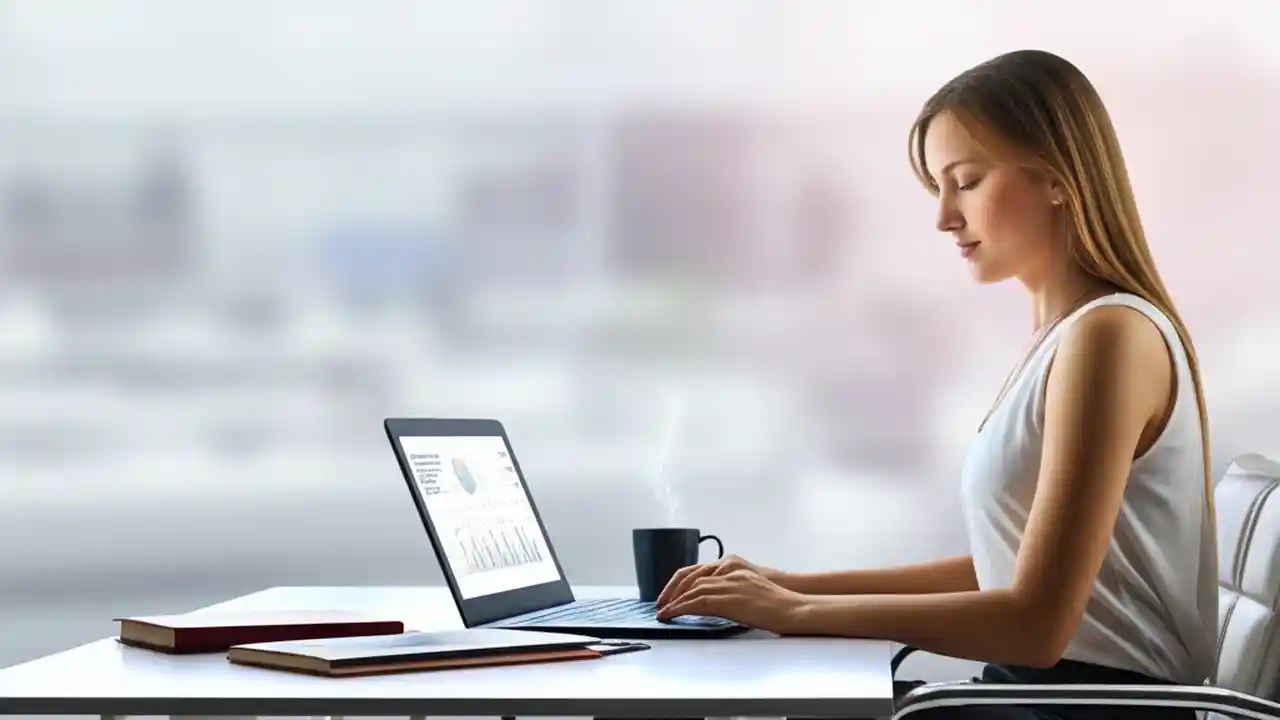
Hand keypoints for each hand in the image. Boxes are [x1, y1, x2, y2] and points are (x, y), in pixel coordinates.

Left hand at [655, 565, 804, 633]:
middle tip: (661, 604)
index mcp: (732, 565)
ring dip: (674, 601)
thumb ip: (731, 588)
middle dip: (672, 592)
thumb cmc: (775, 600)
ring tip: (663, 612)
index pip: (697, 570)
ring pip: (691, 590)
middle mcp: (727, 570)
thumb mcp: (749, 586)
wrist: (791, 606)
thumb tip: (714, 600)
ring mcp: (727, 583)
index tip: (669, 594)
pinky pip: (697, 602)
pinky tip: (672, 615)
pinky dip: (680, 608)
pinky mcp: (727, 598)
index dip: (680, 582)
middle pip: (690, 578)